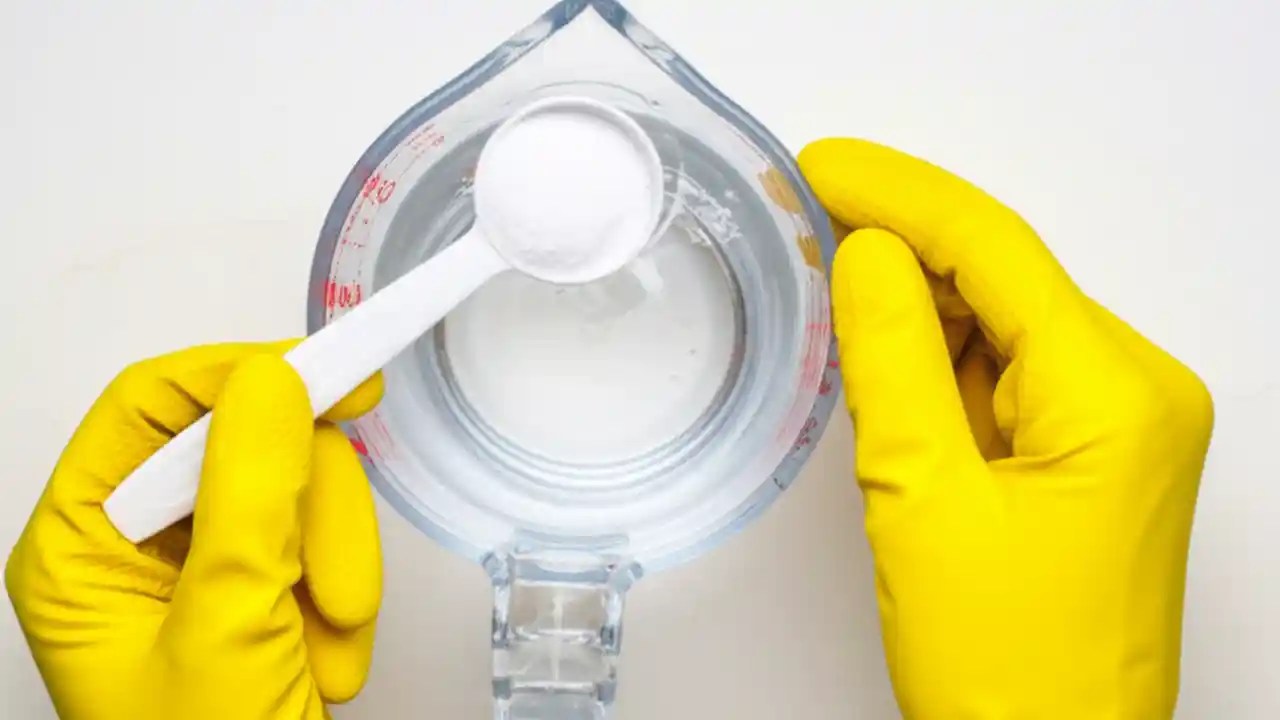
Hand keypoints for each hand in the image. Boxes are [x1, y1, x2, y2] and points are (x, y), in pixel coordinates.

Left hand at [6, 342, 383, 719]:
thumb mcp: (227, 626)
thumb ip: (248, 495)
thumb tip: (271, 381)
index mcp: (82, 547)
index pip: (152, 406)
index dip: (239, 378)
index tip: (330, 376)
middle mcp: (137, 549)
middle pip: (245, 451)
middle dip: (311, 520)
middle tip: (334, 591)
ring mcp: (206, 572)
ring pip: (300, 498)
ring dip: (338, 571)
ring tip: (326, 650)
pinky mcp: (265, 593)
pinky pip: (327, 545)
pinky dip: (346, 600)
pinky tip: (326, 662)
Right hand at [798, 140, 1212, 717]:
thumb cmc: (1007, 671)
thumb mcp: (923, 502)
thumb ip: (892, 361)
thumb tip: (867, 255)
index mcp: (1116, 396)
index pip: (995, 251)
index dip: (899, 195)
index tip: (820, 166)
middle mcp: (1135, 395)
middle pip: (1001, 278)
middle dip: (899, 245)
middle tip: (803, 216)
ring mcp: (1117, 425)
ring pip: (997, 324)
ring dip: (912, 304)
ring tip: (823, 283)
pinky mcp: (1087, 453)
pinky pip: (1002, 374)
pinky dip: (935, 358)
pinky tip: (878, 351)